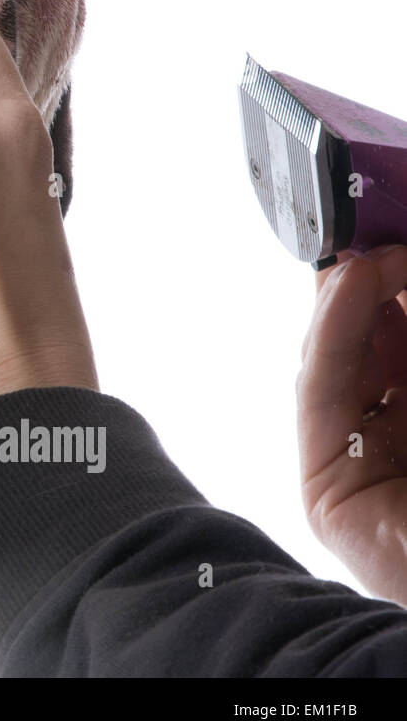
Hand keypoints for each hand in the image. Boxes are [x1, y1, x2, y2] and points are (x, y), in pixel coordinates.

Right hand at [299, 245, 406, 606]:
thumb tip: (401, 274)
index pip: (403, 342)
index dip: (400, 290)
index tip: (400, 234)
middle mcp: (404, 444)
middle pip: (375, 349)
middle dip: (376, 289)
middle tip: (383, 231)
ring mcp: (364, 467)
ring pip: (340, 366)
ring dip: (349, 304)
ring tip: (368, 252)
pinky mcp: (328, 489)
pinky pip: (321, 401)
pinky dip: (329, 341)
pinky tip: (343, 290)